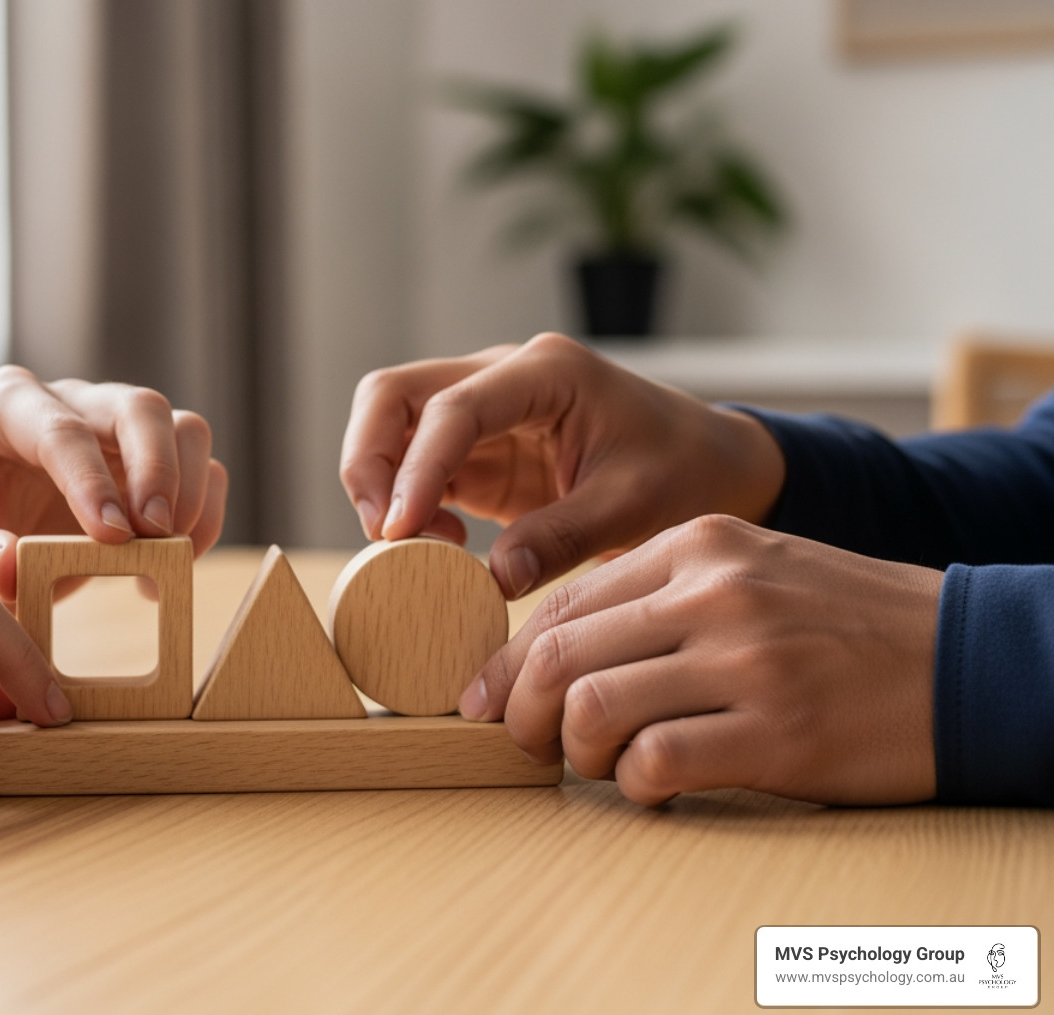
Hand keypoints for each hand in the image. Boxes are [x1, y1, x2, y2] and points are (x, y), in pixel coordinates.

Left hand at [0, 368, 227, 602]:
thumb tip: (11, 567)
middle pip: (139, 408)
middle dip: (157, 471)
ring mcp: (118, 428)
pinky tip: (172, 568)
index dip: (90, 480)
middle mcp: (72, 402)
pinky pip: (203, 473)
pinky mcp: (152, 463)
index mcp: (6, 405)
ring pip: (184, 430)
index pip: (60, 429)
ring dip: (190, 493)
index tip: (110, 536)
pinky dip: (203, 521)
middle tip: (155, 535)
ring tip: (170, 554)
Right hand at [340, 334, 786, 596]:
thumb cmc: (685, 472)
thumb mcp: (636, 508)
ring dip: (379, 485)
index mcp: (546, 372)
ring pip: (390, 428)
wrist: (711, 467)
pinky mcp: (477, 455)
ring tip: (414, 549)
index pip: (452, 408)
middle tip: (383, 533)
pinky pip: (414, 470)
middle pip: (391, 396)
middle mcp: (502, 377)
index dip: (416, 467)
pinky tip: (442, 548)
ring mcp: (483, 414)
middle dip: (368, 461)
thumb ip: (563, 536)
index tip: (400, 529)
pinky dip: (407, 508)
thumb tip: (491, 578)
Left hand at [460, 515, 940, 805]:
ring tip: (597, 764)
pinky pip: (654, 762)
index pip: (564, 601)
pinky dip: (635, 786)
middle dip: (516, 709)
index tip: (489, 696)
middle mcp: (714, 593)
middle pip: (559, 653)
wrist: (972, 657)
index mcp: (700, 544)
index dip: (510, 659)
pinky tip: (655, 788)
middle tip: (519, 743)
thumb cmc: (847, 624)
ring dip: (571, 751)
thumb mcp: (754, 571)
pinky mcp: (776, 733)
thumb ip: (660, 597)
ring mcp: (746, 661)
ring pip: (591, 707)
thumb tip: (553, 650)